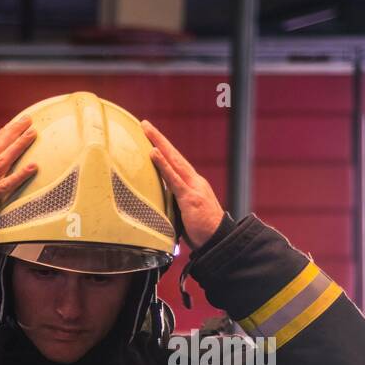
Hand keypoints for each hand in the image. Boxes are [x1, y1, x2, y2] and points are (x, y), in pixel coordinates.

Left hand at [140, 119, 225, 250]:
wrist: (219, 240)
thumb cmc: (201, 231)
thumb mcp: (184, 214)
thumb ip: (173, 204)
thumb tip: (159, 203)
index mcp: (192, 184)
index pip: (175, 163)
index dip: (163, 149)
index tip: (150, 136)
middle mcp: (194, 181)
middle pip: (174, 155)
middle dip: (159, 138)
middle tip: (145, 124)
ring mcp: (193, 187)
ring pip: (173, 161)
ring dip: (159, 144)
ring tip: (147, 131)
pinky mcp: (190, 198)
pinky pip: (173, 179)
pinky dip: (163, 165)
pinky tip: (153, 153)